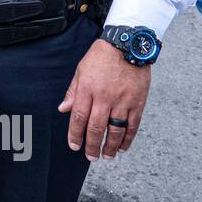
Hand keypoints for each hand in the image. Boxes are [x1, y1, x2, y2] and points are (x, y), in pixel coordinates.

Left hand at [59, 39, 150, 159]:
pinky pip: (133, 125)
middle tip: (90, 157)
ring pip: (116, 130)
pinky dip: (128, 138)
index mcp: (87, 89)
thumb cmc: (101, 56)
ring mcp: (123, 101)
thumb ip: (73, 92)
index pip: (79, 117)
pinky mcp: (138, 102)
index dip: (75, 134)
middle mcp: (104, 97)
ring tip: (107, 155)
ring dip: (111, 146)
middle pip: (96, 127)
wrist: (128, 44)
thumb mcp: (81, 70)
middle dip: (92, 145)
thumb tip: (63, 109)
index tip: (74, 146)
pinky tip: (124, 147)